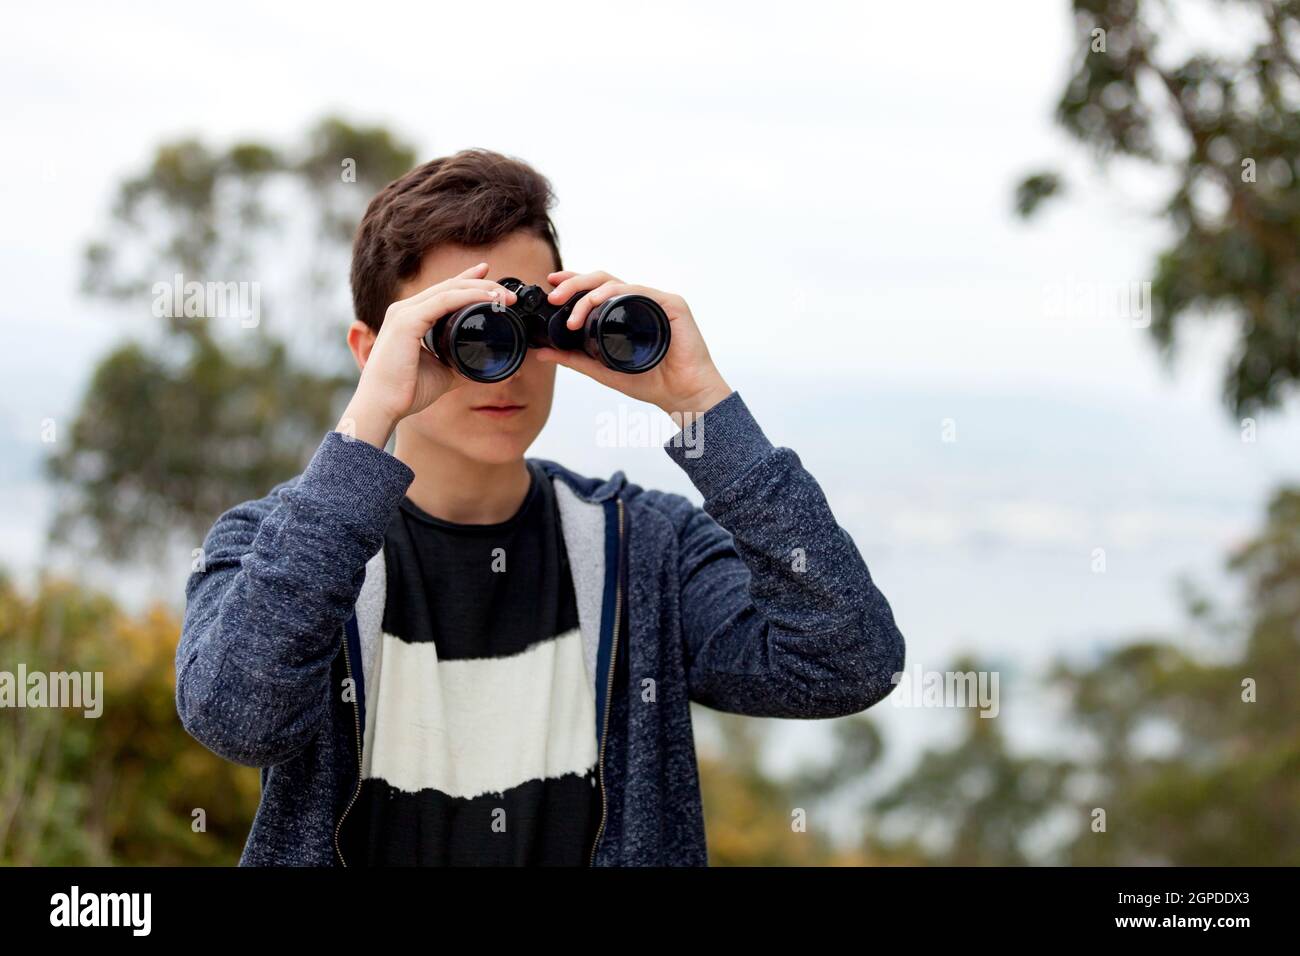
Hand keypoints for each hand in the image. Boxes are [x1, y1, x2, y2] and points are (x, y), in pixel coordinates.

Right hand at [337, 262, 516, 446]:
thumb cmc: (405, 391)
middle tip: (506, 291)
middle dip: (480, 283)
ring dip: (480, 290)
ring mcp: (404, 313)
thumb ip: (459, 363)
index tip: (488, 275)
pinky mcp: (406, 321)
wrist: (383, 406)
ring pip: (449, 290)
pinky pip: (444, 302)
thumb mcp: (441, 372)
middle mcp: (404, 310)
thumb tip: (482, 365)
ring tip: (504, 297)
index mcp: (409, 318)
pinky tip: (487, 299)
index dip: (466, 280)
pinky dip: (468, 298)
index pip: (442, 292)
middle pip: (448, 286)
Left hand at [534, 270, 732, 417]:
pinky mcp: (671, 303)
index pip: (596, 287)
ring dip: (588, 293)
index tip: (552, 284)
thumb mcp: (603, 370)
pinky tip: (599, 302)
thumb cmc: (652, 382)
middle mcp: (639, 301)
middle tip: (554, 297)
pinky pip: (639, 290)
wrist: (683, 395)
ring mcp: (655, 300)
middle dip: (574, 283)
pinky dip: (615, 293)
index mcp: (626, 311)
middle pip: (602, 279)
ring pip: (616, 282)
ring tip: (572, 313)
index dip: (573, 281)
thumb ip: (574, 360)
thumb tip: (543, 353)